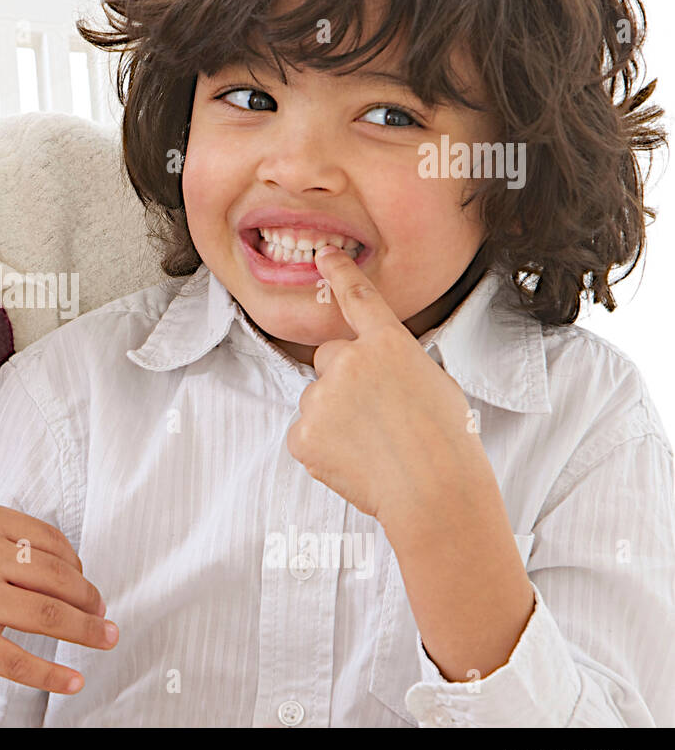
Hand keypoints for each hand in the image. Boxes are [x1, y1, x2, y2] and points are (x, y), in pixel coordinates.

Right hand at [0, 502, 116, 694]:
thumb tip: (49, 557)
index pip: (51, 541)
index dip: (76, 564)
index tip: (84, 580)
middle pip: (59, 579)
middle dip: (89, 599)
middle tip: (101, 611)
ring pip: (51, 617)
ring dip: (87, 631)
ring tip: (104, 637)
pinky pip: (22, 661)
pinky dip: (54, 674)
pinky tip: (73, 679)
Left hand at [285, 246, 499, 524]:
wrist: (434, 493)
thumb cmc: (447, 442)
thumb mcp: (433, 383)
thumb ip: (393, 365)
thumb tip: (372, 371)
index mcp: (388, 345)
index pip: (359, 300)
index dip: (340, 274)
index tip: (324, 255)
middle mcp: (348, 363)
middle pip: (329, 358)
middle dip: (344, 379)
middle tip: (377, 414)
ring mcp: (320, 399)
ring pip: (317, 399)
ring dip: (336, 416)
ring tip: (374, 445)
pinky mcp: (302, 435)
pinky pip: (305, 433)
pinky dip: (323, 447)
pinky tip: (354, 461)